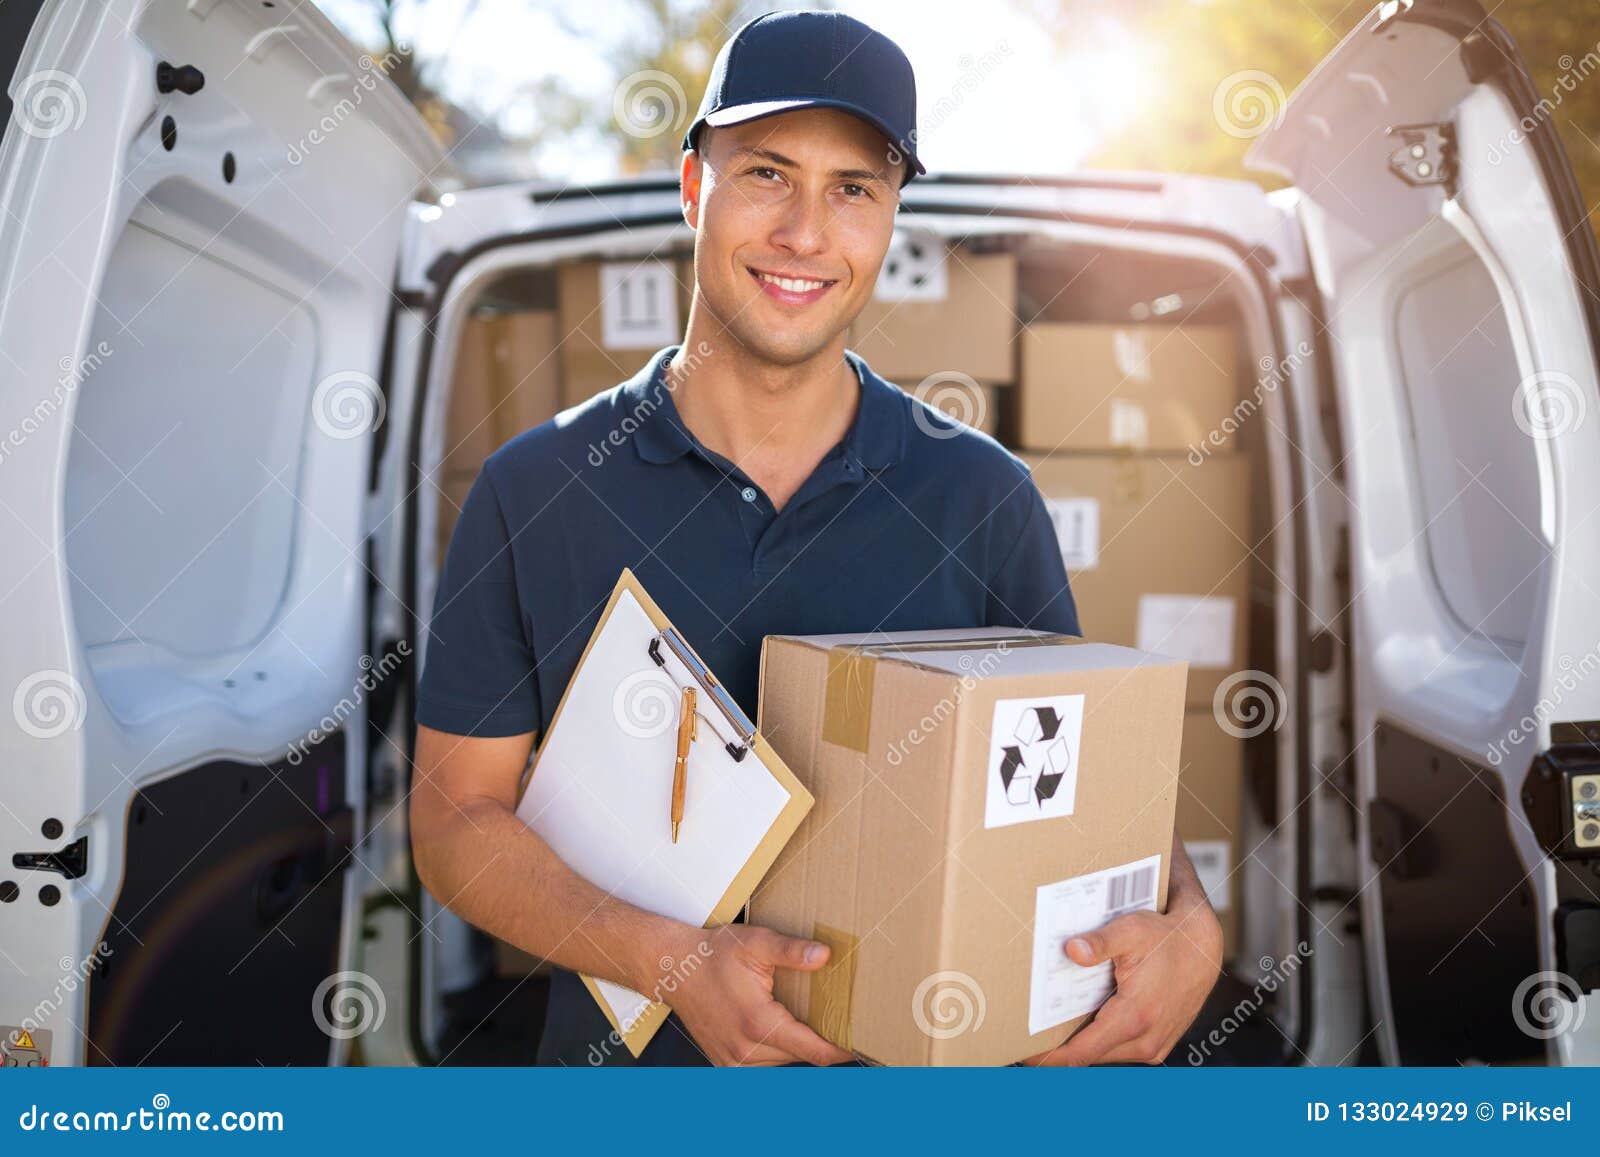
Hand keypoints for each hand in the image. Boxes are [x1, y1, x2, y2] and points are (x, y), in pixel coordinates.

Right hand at [664, 924, 854, 1066]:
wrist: (674, 969)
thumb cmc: (713, 955)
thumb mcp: (756, 943)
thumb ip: (791, 951)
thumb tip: (825, 956)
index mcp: (759, 1025)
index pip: (814, 1052)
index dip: (840, 1049)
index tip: (859, 1042)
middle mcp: (747, 1051)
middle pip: (801, 1058)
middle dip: (819, 1043)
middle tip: (837, 1021)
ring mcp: (735, 1062)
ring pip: (783, 1064)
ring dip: (796, 1048)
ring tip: (805, 1022)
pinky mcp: (727, 1064)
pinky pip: (763, 1066)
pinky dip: (776, 1052)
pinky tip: (778, 1029)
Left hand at [1024, 899, 1222, 1065]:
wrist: (1205, 946)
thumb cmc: (1169, 938)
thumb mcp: (1132, 930)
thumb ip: (1100, 942)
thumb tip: (1072, 950)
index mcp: (1134, 1019)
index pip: (1080, 1054)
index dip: (1048, 1057)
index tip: (1022, 1051)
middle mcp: (1145, 1040)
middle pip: (1088, 1056)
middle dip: (1059, 1048)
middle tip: (1027, 1032)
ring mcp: (1153, 1046)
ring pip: (1103, 1054)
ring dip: (1080, 1043)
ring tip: (1050, 1025)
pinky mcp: (1157, 1043)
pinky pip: (1118, 1049)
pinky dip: (1100, 1039)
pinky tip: (1084, 1020)